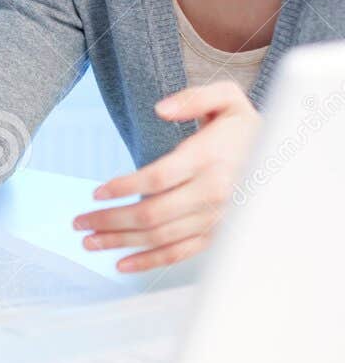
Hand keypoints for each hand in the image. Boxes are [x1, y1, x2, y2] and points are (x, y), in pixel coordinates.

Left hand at [74, 82, 259, 272]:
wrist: (284, 159)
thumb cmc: (244, 128)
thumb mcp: (227, 99)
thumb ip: (193, 98)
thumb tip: (161, 109)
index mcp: (209, 160)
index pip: (158, 178)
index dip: (123, 187)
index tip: (95, 192)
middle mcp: (212, 193)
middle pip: (152, 214)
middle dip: (110, 220)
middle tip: (78, 222)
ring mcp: (214, 218)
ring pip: (161, 237)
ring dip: (120, 242)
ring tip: (88, 241)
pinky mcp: (215, 233)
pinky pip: (180, 253)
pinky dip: (149, 261)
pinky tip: (120, 264)